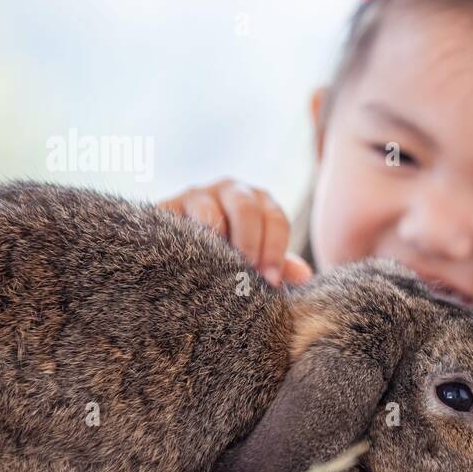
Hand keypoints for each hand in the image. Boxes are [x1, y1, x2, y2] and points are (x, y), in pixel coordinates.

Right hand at [158, 179, 312, 285]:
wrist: (181, 246)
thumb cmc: (232, 253)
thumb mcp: (257, 257)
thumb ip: (279, 264)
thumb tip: (305, 275)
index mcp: (260, 201)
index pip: (276, 220)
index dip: (276, 252)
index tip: (270, 282)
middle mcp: (231, 190)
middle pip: (246, 209)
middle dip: (250, 245)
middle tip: (247, 277)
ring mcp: (197, 194)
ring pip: (208, 211)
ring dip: (216, 243)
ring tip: (218, 272)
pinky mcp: (167, 206)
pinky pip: (175, 221)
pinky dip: (183, 241)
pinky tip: (188, 265)